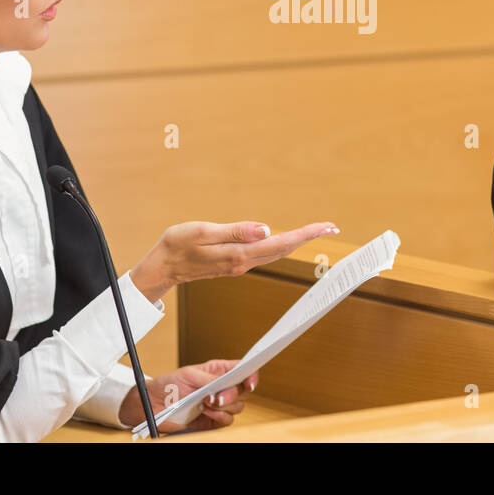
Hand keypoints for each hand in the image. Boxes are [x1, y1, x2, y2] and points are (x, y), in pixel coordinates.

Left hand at [118, 360, 258, 431]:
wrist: (153, 405)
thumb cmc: (169, 384)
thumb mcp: (188, 374)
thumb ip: (208, 378)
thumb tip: (222, 384)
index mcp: (218, 371)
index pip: (242, 370)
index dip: (251, 375)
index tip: (249, 382)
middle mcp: (221, 388)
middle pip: (242, 391)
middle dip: (232, 394)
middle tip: (216, 397)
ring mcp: (218, 405)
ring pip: (237, 407)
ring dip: (224, 407)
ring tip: (206, 403)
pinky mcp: (212, 420)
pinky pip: (226, 421)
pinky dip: (219, 417)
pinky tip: (206, 412)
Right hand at [130, 220, 338, 301]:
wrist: (162, 267)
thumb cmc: (177, 245)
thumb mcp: (202, 232)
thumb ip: (236, 231)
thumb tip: (267, 229)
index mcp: (238, 254)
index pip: (280, 242)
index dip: (305, 235)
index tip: (326, 226)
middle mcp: (243, 262)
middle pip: (284, 249)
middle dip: (309, 237)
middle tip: (331, 226)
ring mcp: (240, 264)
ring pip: (277, 252)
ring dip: (298, 241)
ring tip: (316, 230)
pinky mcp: (235, 262)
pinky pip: (266, 254)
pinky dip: (282, 245)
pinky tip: (288, 239)